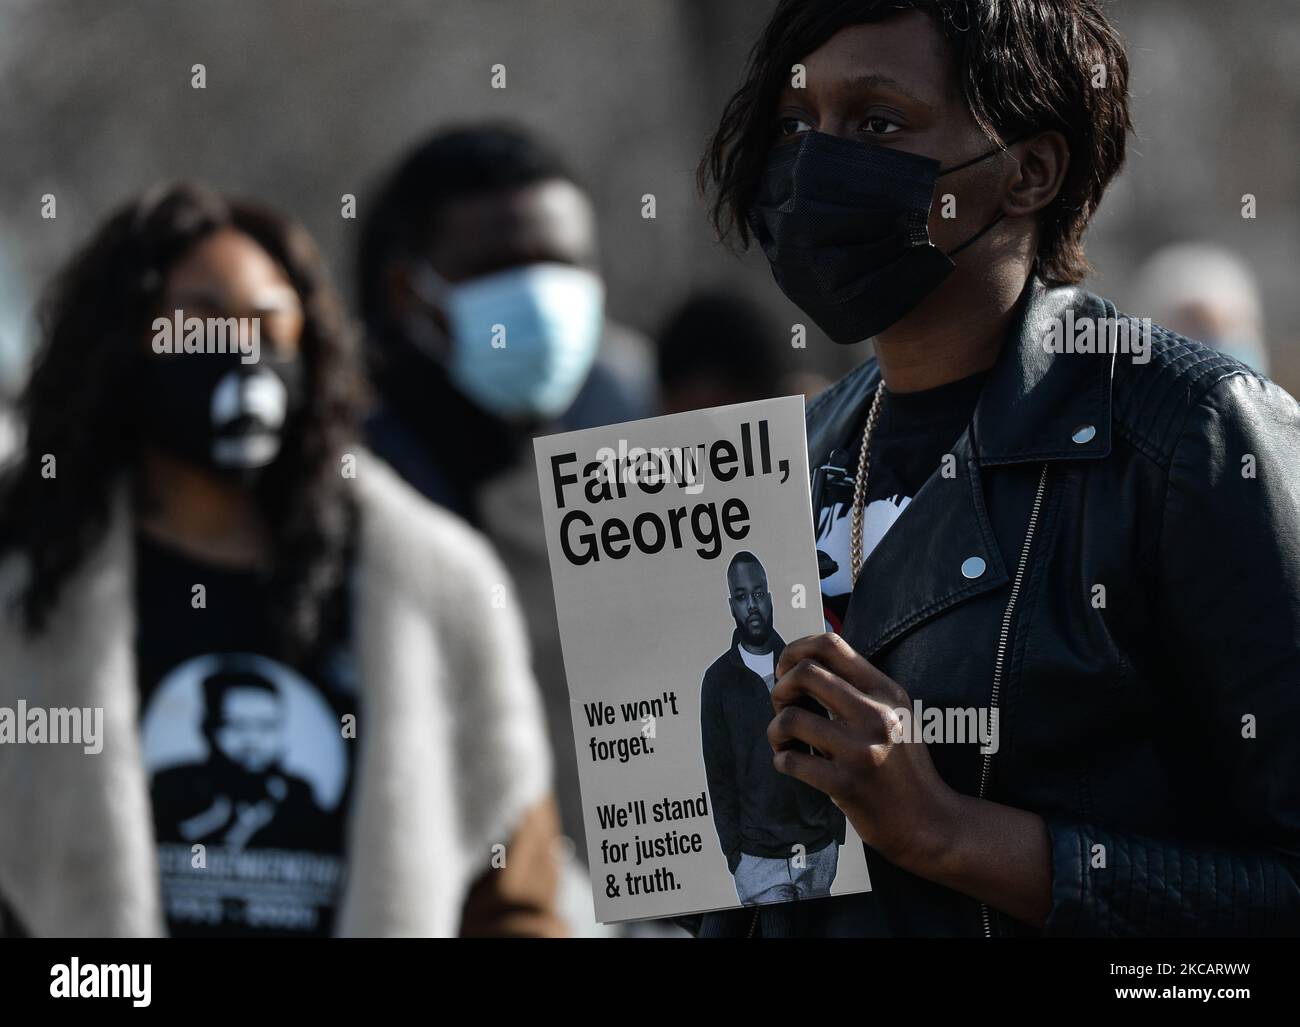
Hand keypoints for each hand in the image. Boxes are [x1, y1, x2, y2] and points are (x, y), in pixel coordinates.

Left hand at [769, 632, 959, 874]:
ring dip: (775, 728)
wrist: (929, 821)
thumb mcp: (896, 715)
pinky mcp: (845, 784)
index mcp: (885, 692)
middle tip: (783, 706)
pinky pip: (792, 761)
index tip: (786, 669)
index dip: (796, 650)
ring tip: (784, 740)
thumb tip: (806, 665)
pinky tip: (790, 763)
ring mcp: (860, 750)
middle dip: (781, 687)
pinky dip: (782, 759)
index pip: (831, 645)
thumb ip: (860, 689)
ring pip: (791, 717)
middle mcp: (874, 714)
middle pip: (805, 673)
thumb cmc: (905, 768)